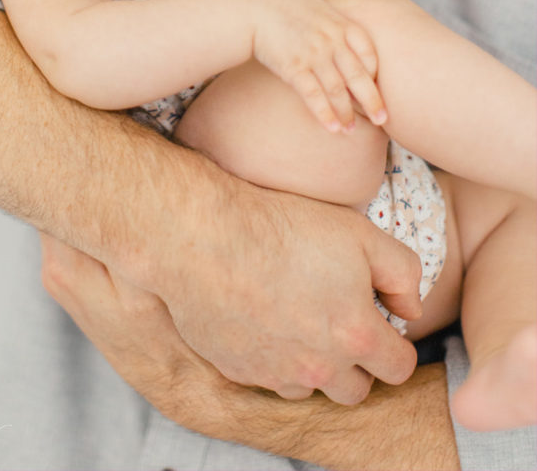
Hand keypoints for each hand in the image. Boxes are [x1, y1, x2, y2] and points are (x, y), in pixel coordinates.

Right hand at [40, 234, 458, 470]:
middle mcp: (319, 367)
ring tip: (301, 317)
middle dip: (357, 361)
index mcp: (356, 336)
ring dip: (316, 363)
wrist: (204, 237)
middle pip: (356, 389)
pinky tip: (266, 318)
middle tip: (340, 319)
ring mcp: (277, 373)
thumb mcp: (360, 232)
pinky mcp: (240, 370)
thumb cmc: (283, 227)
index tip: (380, 319)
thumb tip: (412, 309)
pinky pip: (270, 378)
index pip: (399, 367)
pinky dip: (275, 358)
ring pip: (312, 386)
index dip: (395, 342)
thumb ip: (403, 272)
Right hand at [254, 0, 386, 130]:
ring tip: (353, 130)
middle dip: (372, 100)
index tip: (379, 87)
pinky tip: (334, 130)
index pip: (367, 51)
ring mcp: (313, 55)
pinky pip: (315, 96)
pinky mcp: (294, 68)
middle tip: (384, 120)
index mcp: (338, 22)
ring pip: (338, 90)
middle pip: (358, 75)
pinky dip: (326, 114)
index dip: (374, 72)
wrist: (247, 13)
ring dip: (347, 113)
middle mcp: (330, 39)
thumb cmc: (277, 0)